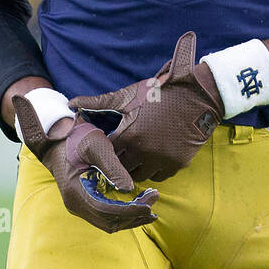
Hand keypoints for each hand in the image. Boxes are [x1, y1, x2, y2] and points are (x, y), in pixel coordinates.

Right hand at [11, 94, 157, 233]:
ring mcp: (78, 206)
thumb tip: (129, 188)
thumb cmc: (78, 138)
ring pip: (108, 223)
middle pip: (109, 222)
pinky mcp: (83, 203)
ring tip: (150, 206)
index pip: (107, 211)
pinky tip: (137, 206)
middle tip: (154, 200)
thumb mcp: (96, 145)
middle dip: (134, 215)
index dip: (130, 210)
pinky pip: (105, 216)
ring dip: (130, 217)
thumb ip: (113, 166)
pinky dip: (123, 214)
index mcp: (76, 191)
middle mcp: (75, 204)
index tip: (149, 204)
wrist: (58, 138)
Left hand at [69, 31, 224, 182]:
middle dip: (118, 162)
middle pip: (121, 169)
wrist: (197, 95)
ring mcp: (163, 160)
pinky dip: (154, 169)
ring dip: (135, 167)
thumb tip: (71, 104)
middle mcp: (144, 152)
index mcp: (129, 135)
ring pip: (140, 176)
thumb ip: (98, 103)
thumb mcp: (128, 95)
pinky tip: (153, 155)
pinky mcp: (178, 164)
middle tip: (119, 152)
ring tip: (136, 153)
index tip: (103, 146)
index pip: (106, 155)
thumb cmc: (159, 92)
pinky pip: (159, 176)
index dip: (104, 150)